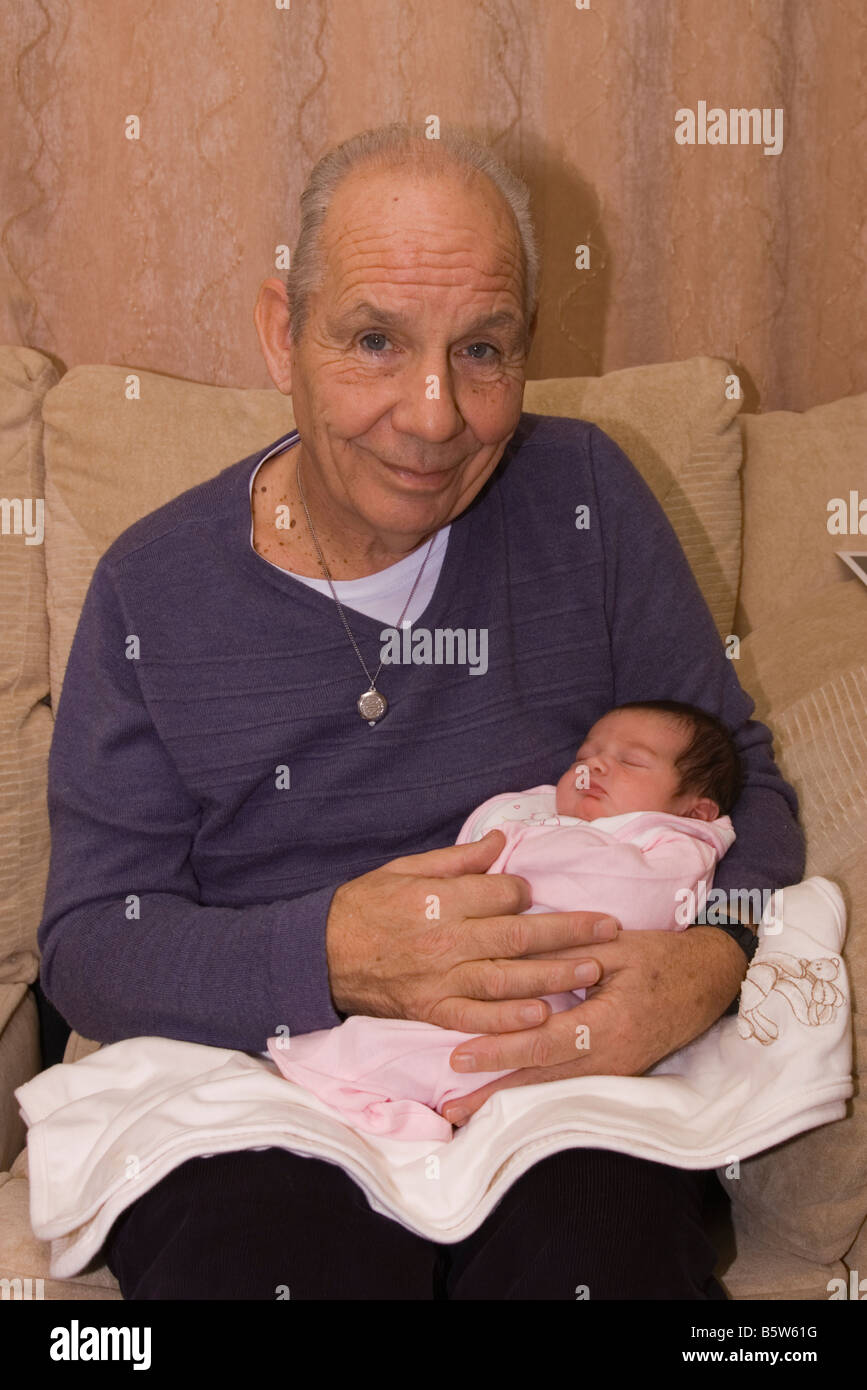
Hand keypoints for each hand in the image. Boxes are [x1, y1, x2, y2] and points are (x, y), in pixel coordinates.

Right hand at [324, 829, 620, 1032]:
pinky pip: (477, 1017)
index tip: (534, 894)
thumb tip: (500, 840)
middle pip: (519, 935)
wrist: (319, 953)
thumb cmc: (365, 906)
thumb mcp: (405, 868)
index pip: (503, 894)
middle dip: (569, 930)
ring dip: (556, 973)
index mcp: (440, 899)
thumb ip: (457, 859)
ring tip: (595, 967)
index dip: (526, 892)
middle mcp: (445, 940)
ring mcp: (440, 979)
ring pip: (508, 978)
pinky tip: (543, 1015)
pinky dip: (510, 1018)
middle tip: (609, 927)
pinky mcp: (431, 1010)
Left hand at [440, 925, 747, 1124]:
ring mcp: (615, 1072)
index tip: (458, 1056)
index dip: (501, 1050)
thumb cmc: (661, 958)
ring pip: (551, 1091)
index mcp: (610, 1022)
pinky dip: (532, 1094)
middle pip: (541, 1079)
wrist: (709, 983)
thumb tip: (511, 954)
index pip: (545, 1042)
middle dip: (493, 1093)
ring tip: (464, 1115)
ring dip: (506, 1103)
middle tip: (449, 1105)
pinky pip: (566, 1088)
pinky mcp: (615, 1075)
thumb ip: (564, 953)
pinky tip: (502, 1102)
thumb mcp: (614, 946)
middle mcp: (612, 1058)